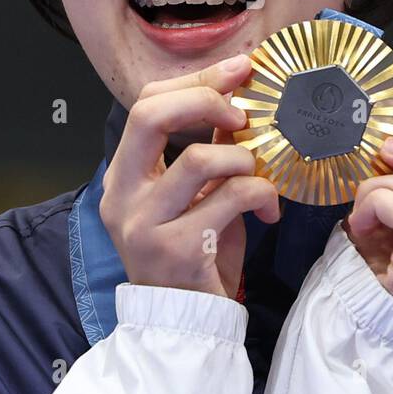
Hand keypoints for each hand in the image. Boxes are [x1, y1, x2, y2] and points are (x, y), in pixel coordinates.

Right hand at [100, 54, 281, 297]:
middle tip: (242, 112)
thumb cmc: (195, 253)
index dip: (194, 80)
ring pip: (198, 160)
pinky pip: (230, 198)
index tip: (238, 71)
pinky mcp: (177, 249)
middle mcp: (123, 196)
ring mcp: (144, 224)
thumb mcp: (194, 195)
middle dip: (205, 98)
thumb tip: (237, 94)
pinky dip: (261, 193)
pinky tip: (269, 208)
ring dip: (242, 159)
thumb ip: (206, 149)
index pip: (144, 105)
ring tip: (257, 175)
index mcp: (123, 176)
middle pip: (149, 115)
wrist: (187, 322)